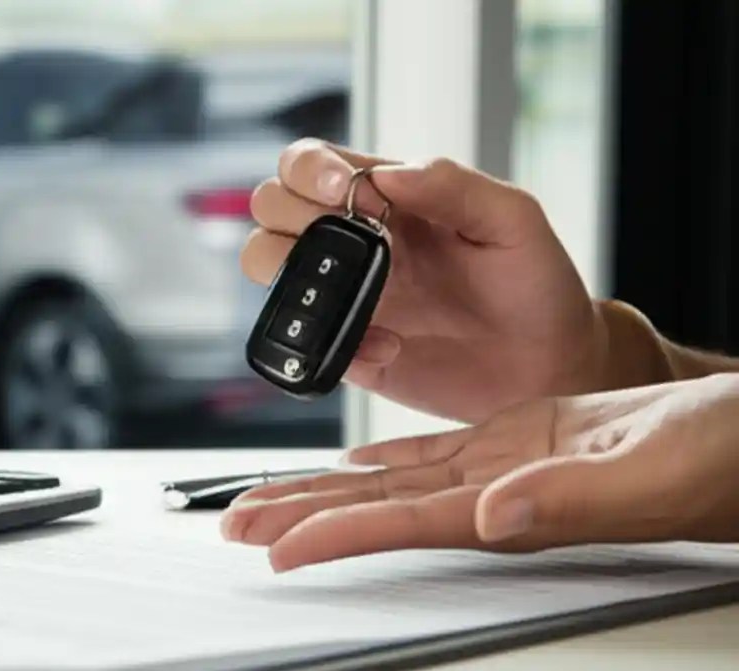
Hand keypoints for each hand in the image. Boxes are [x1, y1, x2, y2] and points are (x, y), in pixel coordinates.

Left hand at [219, 373, 738, 571]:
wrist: (735, 441)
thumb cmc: (711, 461)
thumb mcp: (644, 471)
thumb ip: (567, 498)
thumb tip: (492, 515)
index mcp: (513, 510)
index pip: (403, 526)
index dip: (335, 536)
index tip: (277, 549)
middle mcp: (491, 498)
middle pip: (374, 511)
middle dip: (300, 519)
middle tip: (231, 526)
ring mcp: (498, 471)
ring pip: (389, 483)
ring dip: (323, 491)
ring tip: (263, 500)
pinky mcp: (513, 441)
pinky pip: (428, 454)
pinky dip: (381, 457)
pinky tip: (347, 463)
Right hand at [245, 140, 607, 421]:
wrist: (547, 366)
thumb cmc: (533, 283)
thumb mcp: (512, 220)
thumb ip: (454, 185)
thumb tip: (388, 174)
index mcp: (385, 197)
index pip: (310, 162)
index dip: (309, 169)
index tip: (344, 191)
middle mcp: (352, 240)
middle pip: (270, 207)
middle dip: (289, 216)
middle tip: (346, 240)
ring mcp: (343, 294)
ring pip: (265, 265)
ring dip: (292, 276)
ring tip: (357, 295)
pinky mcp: (345, 346)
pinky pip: (300, 339)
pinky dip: (330, 342)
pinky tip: (388, 347)